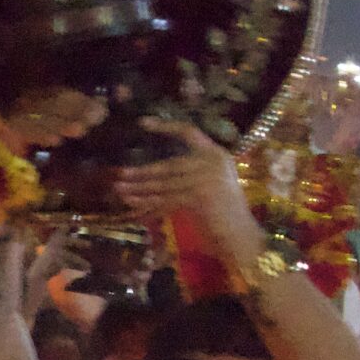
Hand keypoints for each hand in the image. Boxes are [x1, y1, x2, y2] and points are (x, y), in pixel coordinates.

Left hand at [114, 118, 262, 262]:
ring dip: (140, 188)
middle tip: (118, 174)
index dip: (165, 126)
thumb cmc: (225, 215)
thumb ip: (192, 174)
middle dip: (142, 172)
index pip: (189, 132)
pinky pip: (167, 198)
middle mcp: (213, 162)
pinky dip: (148, 202)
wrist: (241, 237)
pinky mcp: (200, 197)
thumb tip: (153, 174)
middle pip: (169, 165)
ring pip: (165, 183)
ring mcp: (207, 179)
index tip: (142, 122)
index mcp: (217, 154)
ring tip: (119, 189)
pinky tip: (132, 202)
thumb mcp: (213, 186)